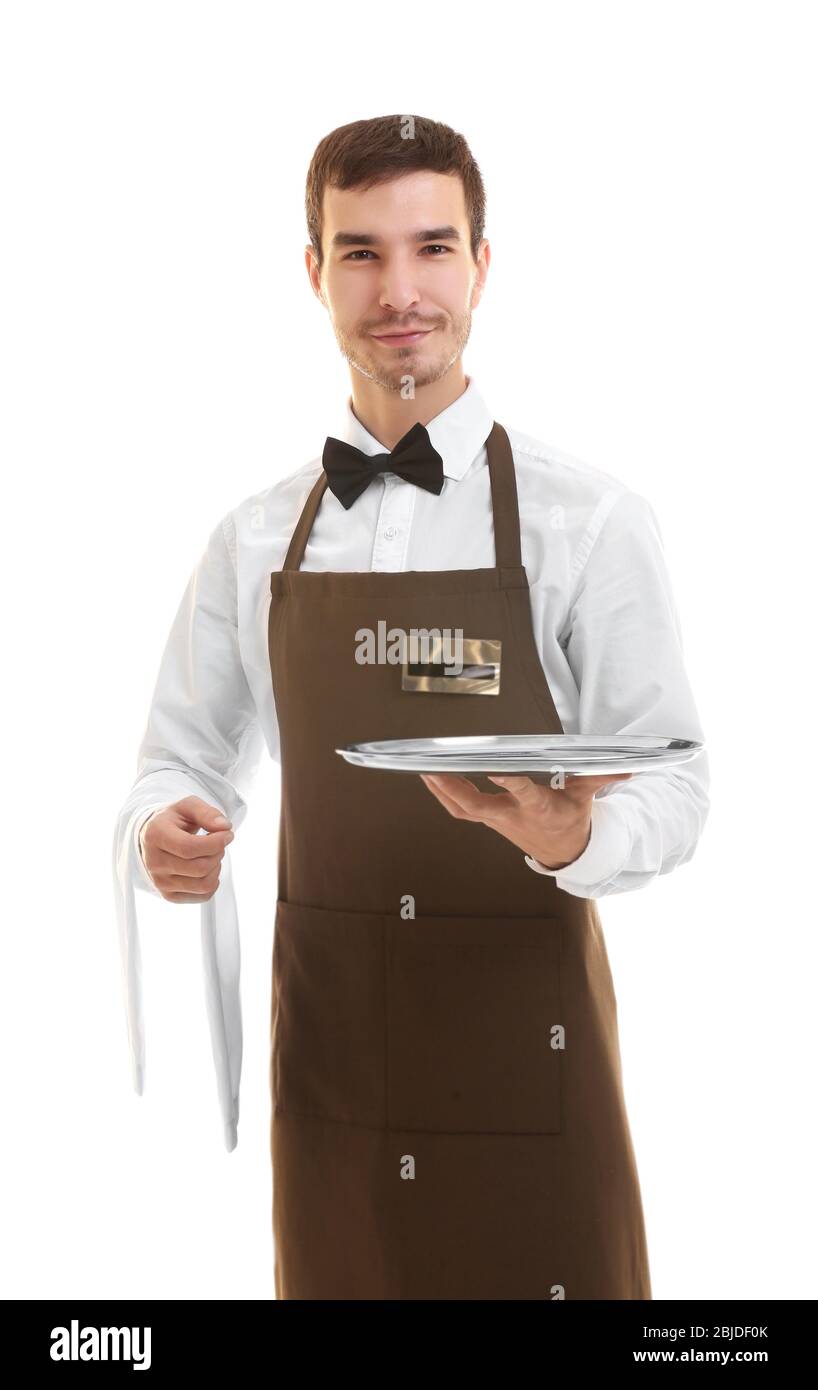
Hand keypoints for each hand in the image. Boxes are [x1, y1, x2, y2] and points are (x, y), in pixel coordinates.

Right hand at [141, 795, 233, 902]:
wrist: (154, 838)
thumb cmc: (173, 821)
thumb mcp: (188, 806)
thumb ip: (207, 813)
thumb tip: (224, 827)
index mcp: (155, 836)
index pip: (189, 848)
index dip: (215, 843)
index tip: (227, 834)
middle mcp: (154, 862)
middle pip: (200, 867)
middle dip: (217, 853)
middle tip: (218, 843)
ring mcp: (160, 882)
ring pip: (203, 884)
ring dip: (216, 868)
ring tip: (211, 855)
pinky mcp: (169, 895)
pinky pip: (202, 896)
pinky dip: (213, 883)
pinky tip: (207, 869)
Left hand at [419, 771, 632, 869]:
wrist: (565, 852)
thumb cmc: (572, 819)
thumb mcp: (587, 796)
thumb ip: (601, 776)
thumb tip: (629, 766)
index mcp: (538, 807)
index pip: (522, 792)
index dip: (509, 783)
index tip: (495, 771)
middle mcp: (512, 815)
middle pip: (477, 805)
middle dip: (454, 788)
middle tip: (433, 768)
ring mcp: (497, 820)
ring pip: (462, 809)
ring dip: (441, 791)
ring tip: (423, 770)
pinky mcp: (489, 820)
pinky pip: (460, 811)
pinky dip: (444, 796)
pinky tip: (431, 779)